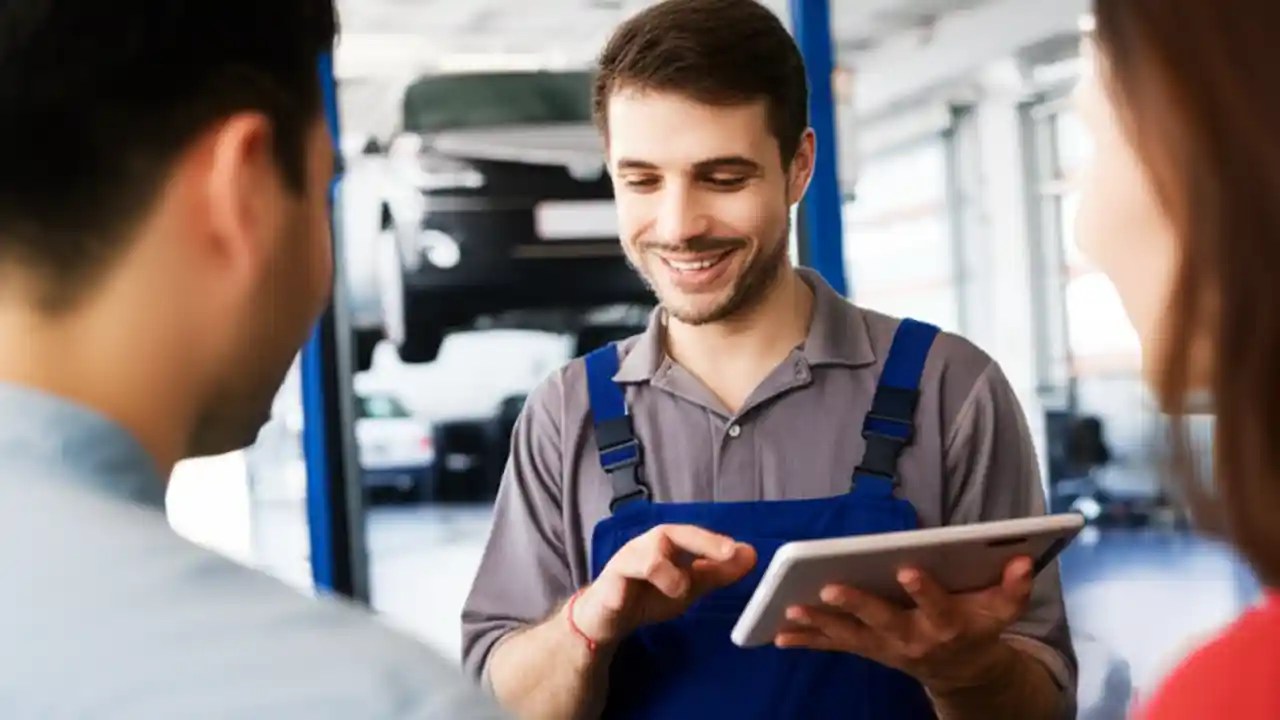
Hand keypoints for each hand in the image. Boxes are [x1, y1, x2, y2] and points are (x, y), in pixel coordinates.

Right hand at [572, 525, 755, 644]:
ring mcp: (623, 563)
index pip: (691, 535)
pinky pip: (618, 584)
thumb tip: (750, 554)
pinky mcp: (607, 586)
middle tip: (725, 555)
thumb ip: (717, 572)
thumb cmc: (647, 594)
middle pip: (668, 534)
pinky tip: (630, 600)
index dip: (713, 541)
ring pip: (645, 557)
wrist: (606, 618)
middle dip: (699, 544)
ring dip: (666, 573)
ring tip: (679, 591)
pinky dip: (626, 591)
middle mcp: (644, 546)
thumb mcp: (688, 586)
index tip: (737, 551)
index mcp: (665, 544)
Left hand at [775, 556, 1034, 693]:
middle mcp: (915, 638)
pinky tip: (778, 633)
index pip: (937, 606)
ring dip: (820, 623)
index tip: (908, 569)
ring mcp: (887, 647)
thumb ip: (1014, 586)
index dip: (924, 590)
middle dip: (857, 604)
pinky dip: (806, 640)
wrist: (964, 673)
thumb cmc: (979, 627)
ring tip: (791, 608)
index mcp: (949, 624)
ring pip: (851, 634)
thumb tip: (1025, 558)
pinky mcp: (868, 649)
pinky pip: (835, 646)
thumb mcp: (1002, 610)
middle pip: (884, 621)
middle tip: (829, 587)